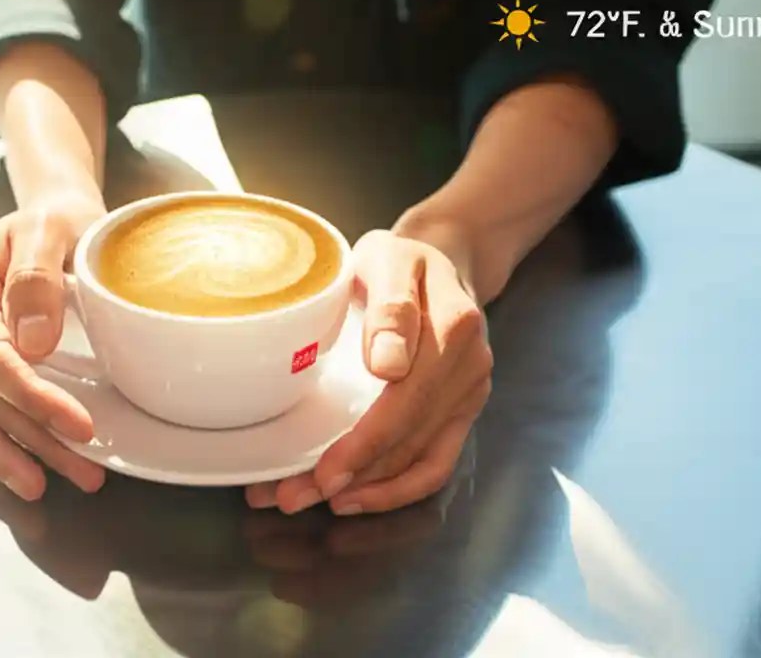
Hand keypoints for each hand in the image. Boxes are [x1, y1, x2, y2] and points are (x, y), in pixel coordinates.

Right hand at [0, 195, 108, 499]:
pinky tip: (41, 471)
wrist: (55, 220)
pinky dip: (7, 447)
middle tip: (85, 473)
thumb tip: (33, 342)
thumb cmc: (56, 220)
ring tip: (65, 483)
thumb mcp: (52, 226)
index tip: (81, 426)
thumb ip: (36, 274)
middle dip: (33, 441)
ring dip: (15, 457)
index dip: (33, 398)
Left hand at [246, 228, 492, 514]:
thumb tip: (388, 366)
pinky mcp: (460, 412)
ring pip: (420, 461)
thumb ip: (391, 308)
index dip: (364, 445)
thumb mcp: (389, 259)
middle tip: (291, 497)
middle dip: (349, 477)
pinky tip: (356, 499)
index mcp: (453, 330)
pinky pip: (436, 464)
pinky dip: (397, 489)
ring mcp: (469, 395)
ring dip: (365, 492)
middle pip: (408, 440)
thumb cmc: (402, 259)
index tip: (322, 472)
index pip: (406, 402)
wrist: (439, 259)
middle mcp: (469, 369)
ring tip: (308, 501)